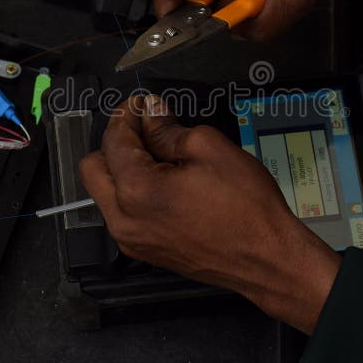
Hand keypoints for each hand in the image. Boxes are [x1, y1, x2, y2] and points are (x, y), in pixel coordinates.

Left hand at [79, 95, 340, 334]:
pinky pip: (123, 214)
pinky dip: (134, 192)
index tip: (142, 103)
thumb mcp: (209, 149)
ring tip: (161, 155)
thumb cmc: (246, 206)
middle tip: (148, 129)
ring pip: (105, 193)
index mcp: (135, 190)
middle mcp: (123, 220)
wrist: (267, 259)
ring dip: (123, 168)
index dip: (126, 114)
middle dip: (116, 142)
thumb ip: (169, 129)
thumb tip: (151, 114)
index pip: (113, 140)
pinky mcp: (145, 251)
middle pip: (94, 168)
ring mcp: (132, 240)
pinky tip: (167, 181)